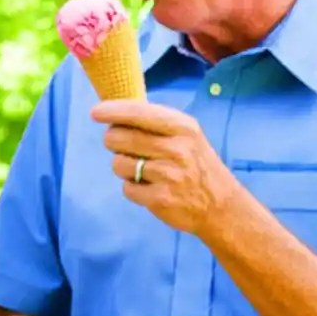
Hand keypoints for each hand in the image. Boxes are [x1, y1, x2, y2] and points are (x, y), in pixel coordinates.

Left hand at [93, 99, 240, 236]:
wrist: (221, 206)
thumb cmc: (195, 164)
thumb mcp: (186, 135)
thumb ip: (154, 122)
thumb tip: (114, 110)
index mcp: (182, 128)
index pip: (139, 113)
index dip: (113, 111)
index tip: (95, 112)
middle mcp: (176, 149)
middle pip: (119, 138)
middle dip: (112, 141)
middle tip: (121, 145)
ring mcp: (168, 175)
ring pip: (118, 164)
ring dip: (124, 166)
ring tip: (144, 170)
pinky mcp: (160, 199)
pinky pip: (126, 188)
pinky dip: (133, 187)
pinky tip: (151, 187)